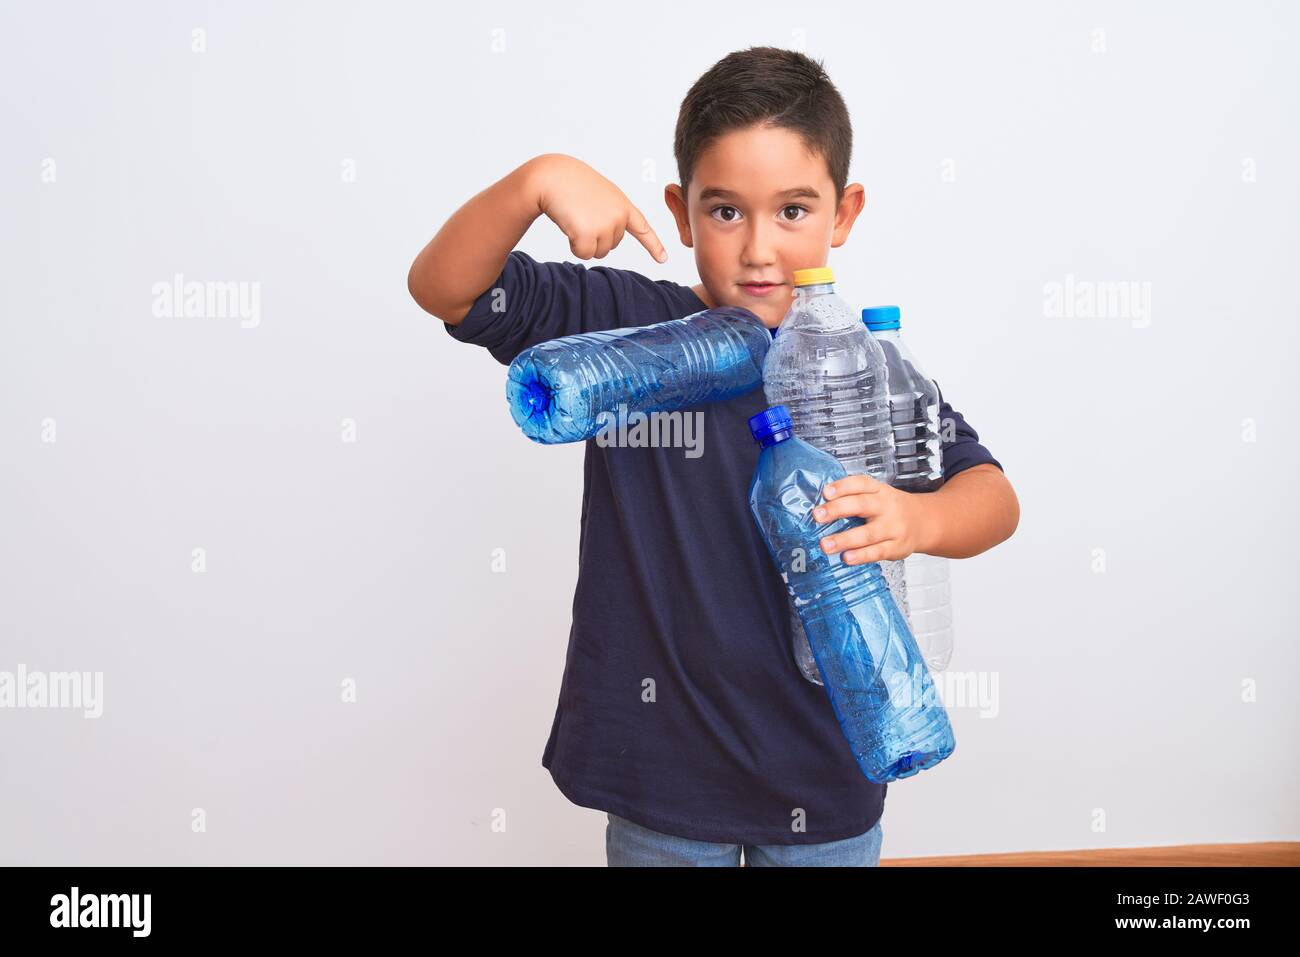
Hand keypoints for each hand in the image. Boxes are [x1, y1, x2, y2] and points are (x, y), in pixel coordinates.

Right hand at [531, 154, 666, 262]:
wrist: (553, 177)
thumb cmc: (572, 184)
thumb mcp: (600, 195)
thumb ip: (610, 215)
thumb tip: (606, 242)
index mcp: (623, 205)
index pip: (643, 228)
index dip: (653, 246)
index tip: (663, 259)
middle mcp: (619, 217)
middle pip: (610, 246)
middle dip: (594, 236)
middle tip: (582, 214)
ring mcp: (605, 225)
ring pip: (597, 252)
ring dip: (583, 241)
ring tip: (576, 218)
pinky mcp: (588, 234)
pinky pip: (583, 253)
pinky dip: (574, 245)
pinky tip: (569, 225)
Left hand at [812, 474, 933, 564]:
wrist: (924, 522)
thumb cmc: (891, 509)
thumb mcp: (877, 495)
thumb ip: (853, 498)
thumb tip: (821, 507)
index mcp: (879, 490)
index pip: (861, 483)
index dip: (843, 486)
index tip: (826, 492)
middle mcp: (886, 507)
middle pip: (862, 505)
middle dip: (838, 510)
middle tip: (818, 516)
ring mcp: (893, 528)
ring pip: (868, 533)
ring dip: (845, 539)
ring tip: (826, 545)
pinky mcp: (896, 547)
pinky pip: (877, 552)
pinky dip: (861, 556)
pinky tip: (847, 558)